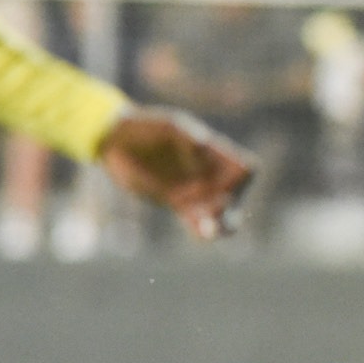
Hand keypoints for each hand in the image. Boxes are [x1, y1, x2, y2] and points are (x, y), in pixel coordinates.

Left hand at [97, 107, 255, 240]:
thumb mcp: (169, 126)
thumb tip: (205, 144)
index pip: (245, 170)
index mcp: (215, 153)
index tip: (223, 180)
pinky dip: (201, 231)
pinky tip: (203, 236)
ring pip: (218, 213)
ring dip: (220, 223)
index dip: (240, 179)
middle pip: (234, 196)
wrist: (118, 140)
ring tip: (214, 231)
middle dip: (230, 206)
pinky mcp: (176, 202)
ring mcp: (194, 190)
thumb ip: (187, 134)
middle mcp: (209, 174)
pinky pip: (195, 221)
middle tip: (215, 210)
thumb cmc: (147, 126)